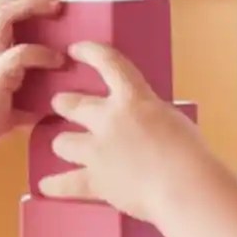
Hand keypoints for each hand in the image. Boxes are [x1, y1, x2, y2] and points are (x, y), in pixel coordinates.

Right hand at [0, 0, 64, 149]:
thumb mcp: (12, 107)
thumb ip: (32, 101)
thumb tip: (59, 108)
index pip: (1, 8)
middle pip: (1, 3)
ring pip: (3, 15)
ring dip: (31, 6)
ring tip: (56, 10)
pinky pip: (18, 54)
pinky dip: (42, 53)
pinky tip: (58, 61)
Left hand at [36, 41, 213, 221]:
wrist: (183, 186)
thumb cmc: (191, 153)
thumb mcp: (171, 119)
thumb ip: (149, 116)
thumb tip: (142, 127)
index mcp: (133, 98)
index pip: (108, 62)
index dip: (89, 52)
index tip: (75, 49)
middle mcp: (108, 119)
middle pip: (73, 104)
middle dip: (65, 103)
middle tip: (61, 104)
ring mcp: (97, 151)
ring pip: (62, 142)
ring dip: (63, 143)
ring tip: (63, 145)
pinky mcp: (95, 181)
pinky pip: (66, 182)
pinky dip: (55, 185)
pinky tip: (45, 185)